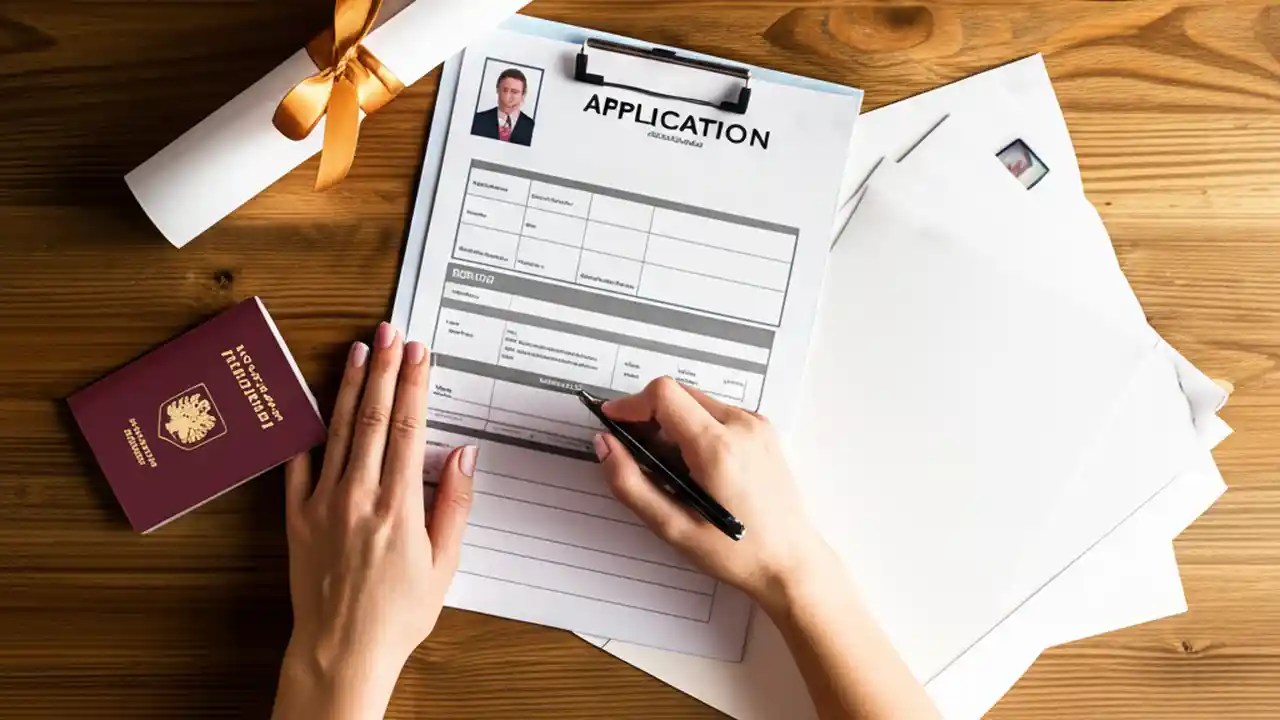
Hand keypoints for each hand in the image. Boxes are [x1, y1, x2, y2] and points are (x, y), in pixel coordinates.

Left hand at [272, 323, 475, 719]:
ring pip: (336, 431)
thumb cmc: (398, 615)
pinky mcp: (297, 517)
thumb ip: (455, 505)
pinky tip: (313, 403)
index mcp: (399, 507)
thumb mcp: (444, 565)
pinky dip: (306, 430)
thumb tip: (463, 455)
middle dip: (383, 370)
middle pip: (371, 418)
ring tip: (358, 351)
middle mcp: (358, 497)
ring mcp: (323, 504)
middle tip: (390, 334)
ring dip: (348, 386)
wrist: (342, 650)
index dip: (413, 385)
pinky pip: (299, 464)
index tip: (419, 354)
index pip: (407, 429)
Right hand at [593, 377, 829, 609]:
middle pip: (679, 394)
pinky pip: (718, 413)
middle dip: (650, 416)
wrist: (791, 562)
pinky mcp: (764, 431)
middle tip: (638, 453)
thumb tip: (605, 445)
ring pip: (697, 401)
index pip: (664, 394)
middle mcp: (741, 426)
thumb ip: (630, 484)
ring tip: (671, 468)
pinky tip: (697, 466)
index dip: (631, 404)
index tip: (614, 421)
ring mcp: (757, 426)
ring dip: (674, 423)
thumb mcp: (673, 528)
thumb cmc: (737, 553)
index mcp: (717, 447)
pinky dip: (697, 428)